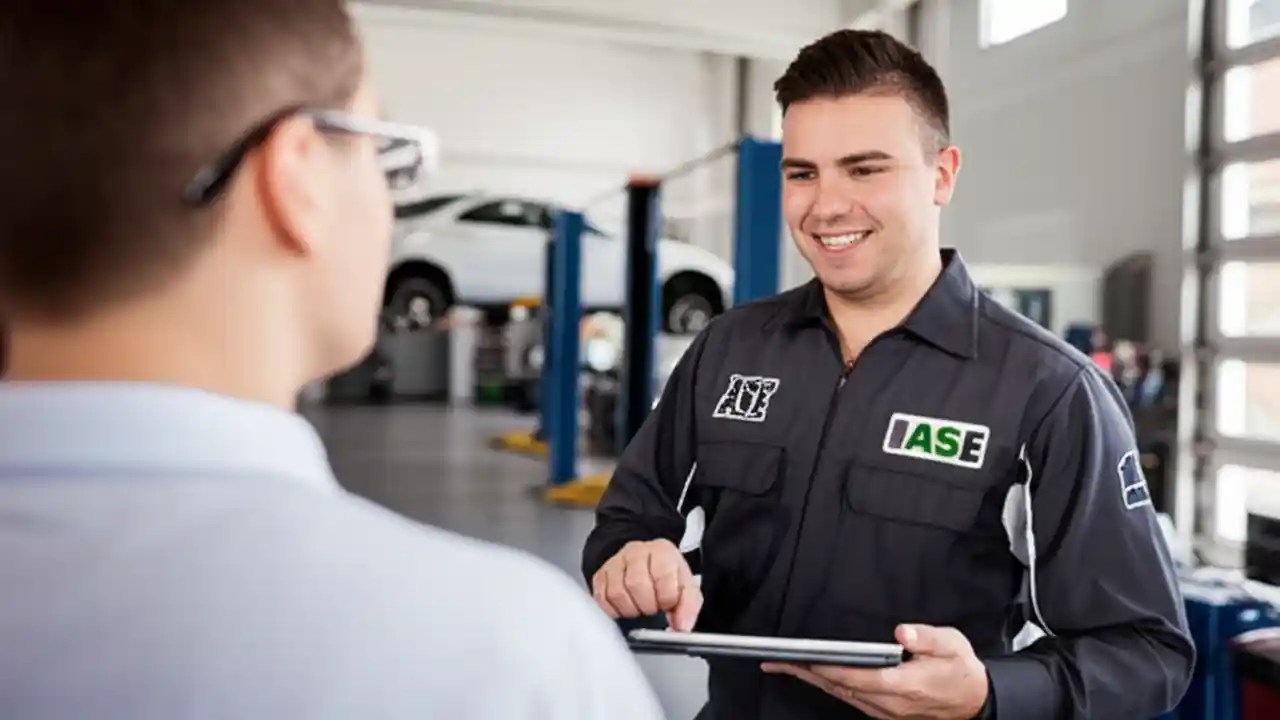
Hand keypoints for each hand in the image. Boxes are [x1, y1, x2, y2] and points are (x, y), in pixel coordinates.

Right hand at [591, 539, 701, 631]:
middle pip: (636, 583)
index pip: (662, 575)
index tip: (667, 605)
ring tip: (639, 607)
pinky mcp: (600, 575)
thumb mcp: (686, 590)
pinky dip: (614, 610)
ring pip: (617, 592)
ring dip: (630, 609)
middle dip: (647, 605)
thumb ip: (689, 607)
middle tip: (653, 607)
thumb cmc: (666, 578)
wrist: (647, 569)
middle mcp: (636, 551)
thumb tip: (682, 626)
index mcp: (662, 551)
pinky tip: (625, 607)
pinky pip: (601, 598)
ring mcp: (616, 562)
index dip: (665, 597)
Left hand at [762, 624, 987, 719]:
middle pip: (841, 688)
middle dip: (808, 673)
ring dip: (814, 681)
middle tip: (777, 661)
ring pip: (842, 696)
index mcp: (906, 685)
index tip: (803, 658)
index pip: (857, 676)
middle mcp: (892, 703)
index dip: (827, 668)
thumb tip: (902, 632)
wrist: (976, 701)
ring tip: (787, 666)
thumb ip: (927, 638)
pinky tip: (817, 677)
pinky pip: (851, 700)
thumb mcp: (953, 645)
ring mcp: (887, 712)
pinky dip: (830, 687)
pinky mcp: (886, 713)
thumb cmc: (962, 670)